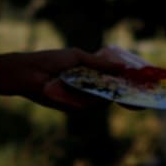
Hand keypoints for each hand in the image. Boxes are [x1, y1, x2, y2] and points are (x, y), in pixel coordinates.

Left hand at [0, 47, 128, 110]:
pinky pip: (89, 105)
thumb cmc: (51, 60)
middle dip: (123, 90)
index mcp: (87, 73)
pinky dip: (97, 100)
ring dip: (111, 94)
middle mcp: (85, 87)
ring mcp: (79, 98)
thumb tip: (124, 66)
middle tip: (137, 88)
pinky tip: (104, 93)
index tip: (137, 78)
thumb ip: (100, 63)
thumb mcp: (78, 57)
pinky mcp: (73, 107)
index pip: (109, 78)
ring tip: (124, 89)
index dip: (122, 79)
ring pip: (102, 99)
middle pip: (109, 91)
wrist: (28, 73)